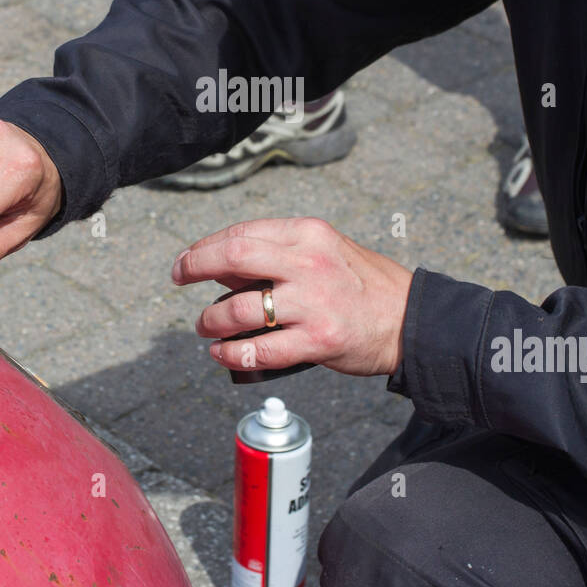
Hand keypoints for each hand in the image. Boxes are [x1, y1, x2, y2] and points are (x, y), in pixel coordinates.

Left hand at [171, 217, 413, 376]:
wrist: (408, 320)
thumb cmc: (360, 285)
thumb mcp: (323, 251)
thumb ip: (277, 254)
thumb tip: (219, 266)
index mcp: (308, 234)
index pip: (242, 233)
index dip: (204, 247)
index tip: (186, 261)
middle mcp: (309, 262)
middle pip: (233, 257)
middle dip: (194, 266)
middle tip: (178, 277)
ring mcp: (313, 303)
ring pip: (239, 309)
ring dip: (211, 321)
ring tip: (206, 327)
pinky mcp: (318, 340)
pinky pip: (259, 350)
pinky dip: (232, 354)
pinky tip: (224, 353)